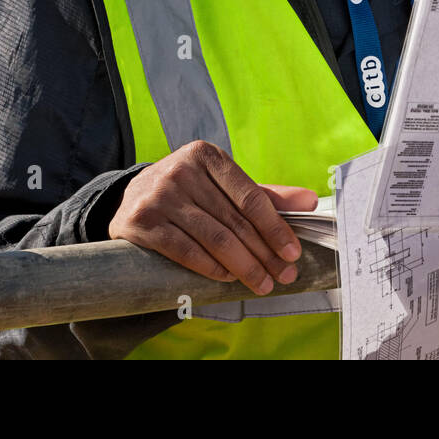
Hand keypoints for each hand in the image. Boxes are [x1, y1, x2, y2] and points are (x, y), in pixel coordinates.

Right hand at [108, 140, 316, 295]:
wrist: (129, 199)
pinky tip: (228, 278)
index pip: (250, 196)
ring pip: (214, 238)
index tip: (293, 252)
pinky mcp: (141, 222)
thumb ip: (265, 195)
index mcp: (206, 155)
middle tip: (283, 275)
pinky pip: (185, 251)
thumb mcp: (222, 186)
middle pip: (234, 221)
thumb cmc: (188, 192)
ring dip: (243, 266)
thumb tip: (310, 201)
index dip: (276, 227)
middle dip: (264, 253)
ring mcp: (159, 195)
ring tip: (262, 283)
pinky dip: (211, 268)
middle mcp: (181, 170)